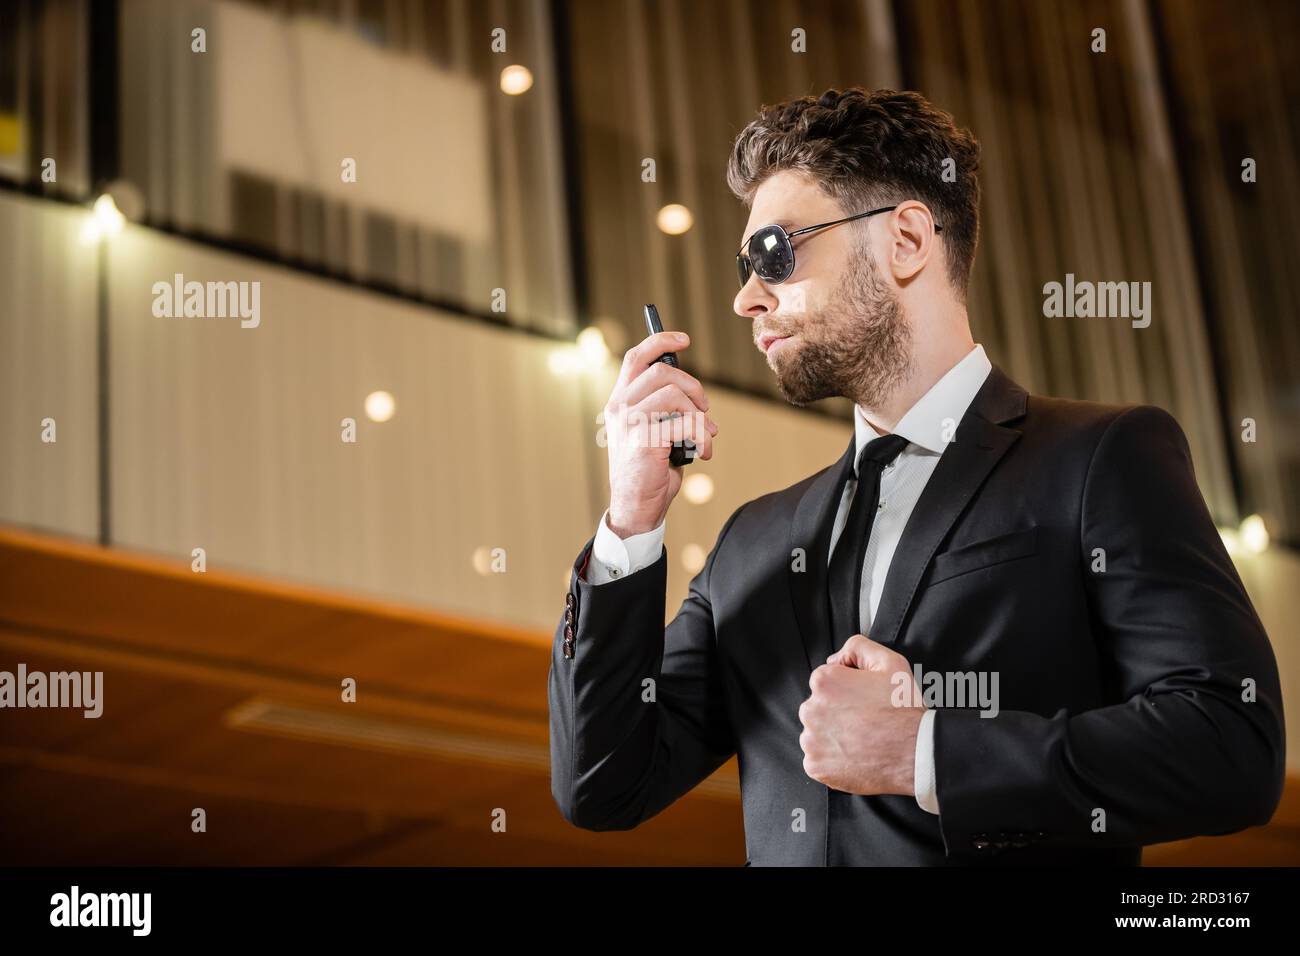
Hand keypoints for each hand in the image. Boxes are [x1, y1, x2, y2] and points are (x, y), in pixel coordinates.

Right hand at [603, 331, 718, 536]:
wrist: (636, 507)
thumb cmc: (649, 470)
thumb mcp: (654, 432)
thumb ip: (665, 410)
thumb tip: (695, 394)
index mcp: (620, 402)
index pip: (635, 358)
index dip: (659, 341)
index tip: (684, 339)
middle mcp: (619, 408)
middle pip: (662, 371)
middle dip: (693, 385)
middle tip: (705, 408)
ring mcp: (629, 423)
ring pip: (674, 394)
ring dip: (699, 414)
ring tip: (706, 435)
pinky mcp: (643, 440)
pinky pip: (684, 422)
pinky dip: (702, 437)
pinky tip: (704, 453)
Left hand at [798, 634, 925, 795]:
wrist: (917, 754)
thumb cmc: (904, 712)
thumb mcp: (889, 662)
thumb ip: (858, 647)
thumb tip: (836, 658)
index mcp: (825, 682)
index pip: (825, 681)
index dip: (848, 689)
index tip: (863, 701)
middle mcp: (811, 710)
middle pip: (819, 707)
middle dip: (838, 712)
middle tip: (866, 720)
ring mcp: (811, 740)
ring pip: (817, 733)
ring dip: (834, 735)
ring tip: (862, 738)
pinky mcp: (815, 766)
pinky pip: (817, 759)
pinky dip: (833, 759)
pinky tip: (855, 754)